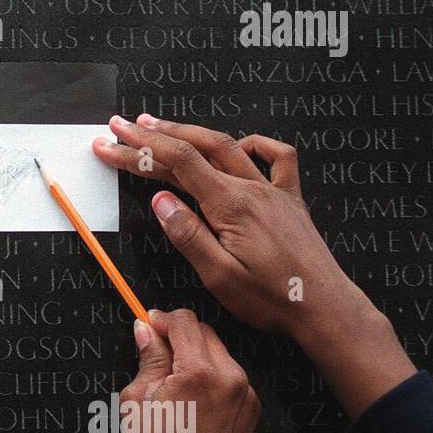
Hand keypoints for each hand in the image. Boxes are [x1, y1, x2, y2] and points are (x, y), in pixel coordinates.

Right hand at [94, 116, 414, 418]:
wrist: (324, 307)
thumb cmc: (274, 299)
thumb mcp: (219, 276)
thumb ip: (188, 235)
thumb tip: (160, 201)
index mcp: (230, 206)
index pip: (175, 164)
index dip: (138, 151)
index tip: (109, 146)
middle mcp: (251, 189)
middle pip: (196, 146)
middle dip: (153, 133)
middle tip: (121, 126)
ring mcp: (272, 190)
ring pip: (227, 145)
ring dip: (189, 131)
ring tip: (159, 124)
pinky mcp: (288, 199)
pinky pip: (276, 157)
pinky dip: (253, 143)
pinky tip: (238, 144)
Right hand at [122, 309, 260, 432]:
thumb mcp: (139, 403)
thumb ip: (148, 360)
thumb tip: (145, 329)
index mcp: (197, 371)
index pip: (184, 321)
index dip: (161, 319)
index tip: (147, 327)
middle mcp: (228, 374)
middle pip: (203, 331)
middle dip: (178, 335)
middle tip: (157, 355)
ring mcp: (244, 390)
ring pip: (218, 351)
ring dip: (195, 355)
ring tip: (175, 382)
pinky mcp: (251, 405)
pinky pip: (229, 374)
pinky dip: (210, 376)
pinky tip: (193, 399)